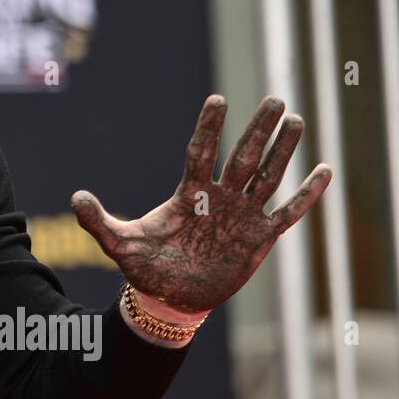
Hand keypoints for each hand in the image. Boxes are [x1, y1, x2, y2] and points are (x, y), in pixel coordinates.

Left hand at [70, 94, 331, 313]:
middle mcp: (218, 197)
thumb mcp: (119, 244)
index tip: (217, 99)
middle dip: (258, 129)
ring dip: (283, 150)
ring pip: (266, 176)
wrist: (169, 299)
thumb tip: (75, 197)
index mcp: (187, 193)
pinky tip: (323, 171)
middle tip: (275, 99)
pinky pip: (287, 213)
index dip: (209, 128)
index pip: (200, 152)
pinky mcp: (258, 238)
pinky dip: (305, 195)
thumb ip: (97, 221)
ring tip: (296, 120)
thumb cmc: (144, 267)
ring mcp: (240, 215)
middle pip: (241, 156)